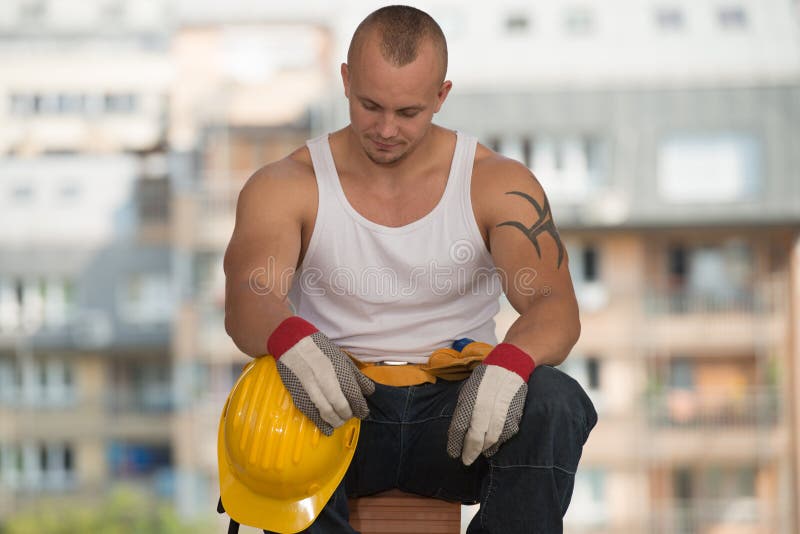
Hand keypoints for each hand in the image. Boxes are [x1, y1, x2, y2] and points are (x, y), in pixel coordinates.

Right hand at [267, 316, 374, 434]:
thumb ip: (357, 376)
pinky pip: (311, 414)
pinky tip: (327, 429)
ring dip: (336, 421)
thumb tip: (369, 391)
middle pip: (342, 406)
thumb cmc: (320, 349)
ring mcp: (312, 388)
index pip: (355, 395)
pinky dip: (321, 424)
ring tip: (340, 421)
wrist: (292, 343)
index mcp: (340, 370)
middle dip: (348, 415)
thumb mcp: (343, 358)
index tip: (363, 412)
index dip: (361, 407)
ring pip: (327, 413)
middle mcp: (327, 380)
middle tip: (350, 416)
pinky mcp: (299, 394)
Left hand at [447, 343, 535, 464]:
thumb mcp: (467, 391)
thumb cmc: (484, 379)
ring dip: (483, 450)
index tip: (453, 454)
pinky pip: (504, 436)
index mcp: (470, 400)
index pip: (460, 428)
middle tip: (466, 461)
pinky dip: (496, 444)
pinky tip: (491, 446)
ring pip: (490, 440)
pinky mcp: (513, 416)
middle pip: (475, 438)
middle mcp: (485, 408)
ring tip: (478, 454)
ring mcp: (500, 413)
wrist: (510, 366)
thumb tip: (456, 432)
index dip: (456, 443)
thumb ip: (463, 410)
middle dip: (469, 452)